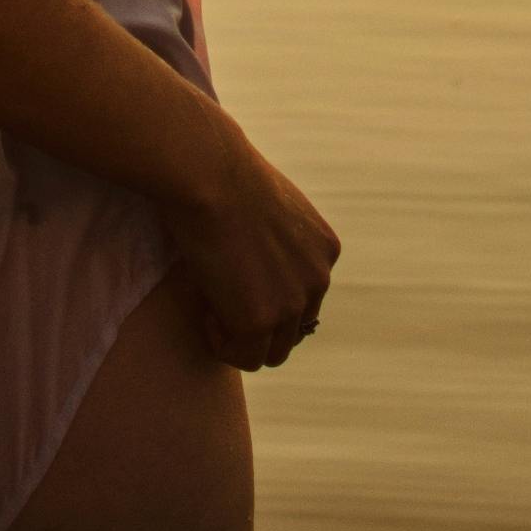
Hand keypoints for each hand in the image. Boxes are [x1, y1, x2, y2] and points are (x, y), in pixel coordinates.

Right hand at [163, 127, 341, 372]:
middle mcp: (319, 278)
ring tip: (211, 309)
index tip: (235, 280)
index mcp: (325, 249)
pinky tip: (205, 312)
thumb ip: (278, 239)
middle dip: (257, 323)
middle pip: (293, 330)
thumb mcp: (269, 203)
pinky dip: (222, 344)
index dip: (268, 298)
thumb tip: (257, 263)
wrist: (207, 172)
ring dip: (240, 339)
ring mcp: (293, 303)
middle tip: (221, 301)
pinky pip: (244, 357)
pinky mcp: (261, 321)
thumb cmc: (222, 175)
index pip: (305, 298)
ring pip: (272, 352)